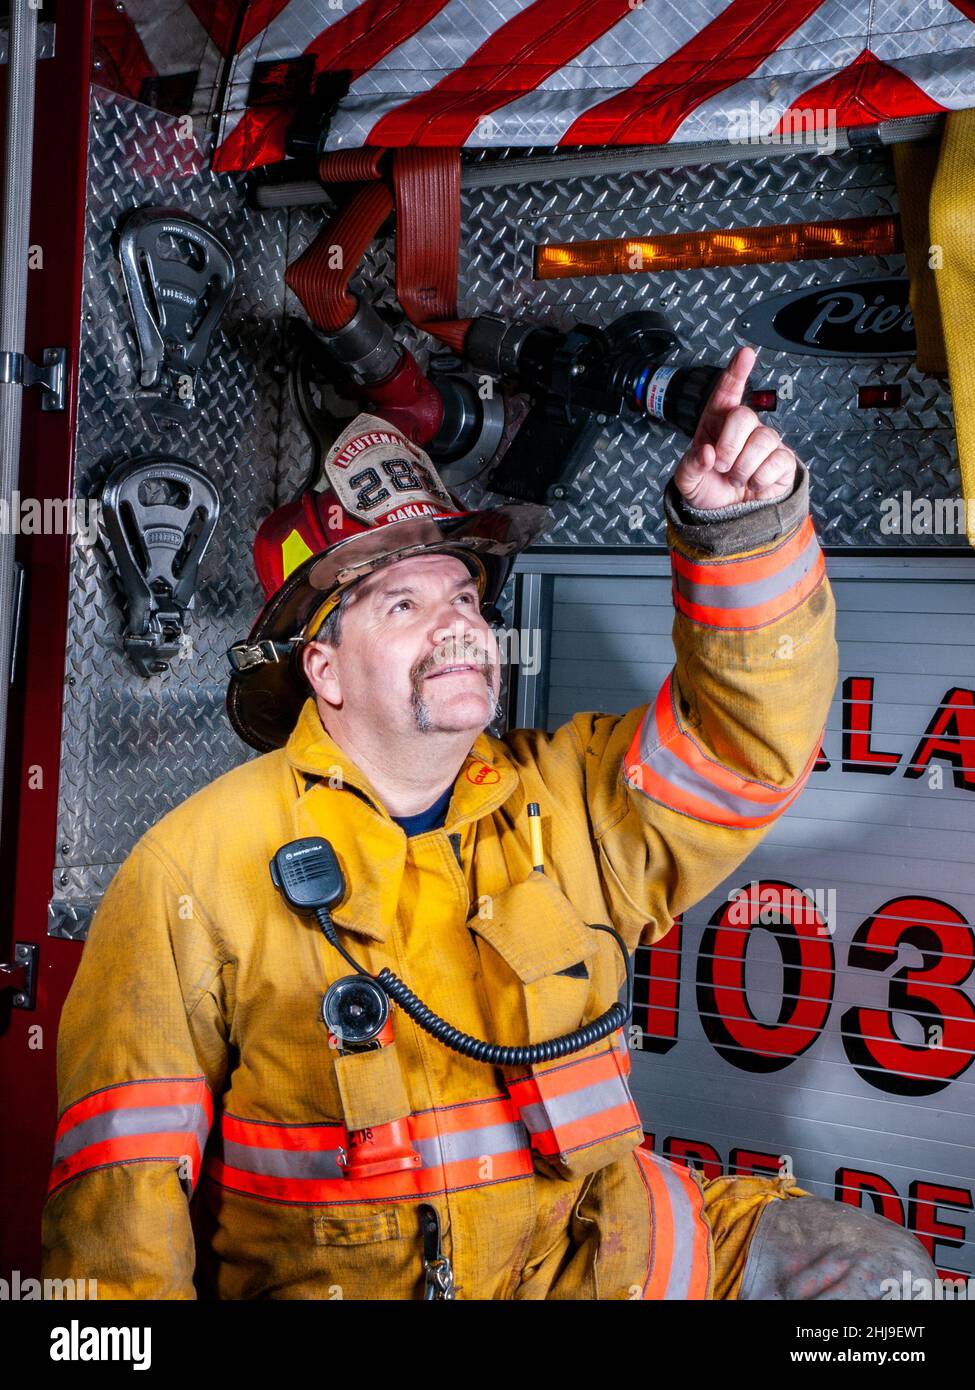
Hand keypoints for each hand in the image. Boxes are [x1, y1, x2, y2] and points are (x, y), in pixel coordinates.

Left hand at [673, 346, 797, 508]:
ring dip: (744, 466)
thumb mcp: (686, 480)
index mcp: (716, 423)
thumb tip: (706, 453)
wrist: (726, 517)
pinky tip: (753, 483)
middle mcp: (742, 429)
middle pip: (744, 416)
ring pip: (763, 439)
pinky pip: (777, 461)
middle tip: (722, 465)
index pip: (727, 391)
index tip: (746, 354)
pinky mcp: (781, 461)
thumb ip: (690, 465)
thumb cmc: (707, 488)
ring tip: (736, 478)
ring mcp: (763, 443)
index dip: (737, 372)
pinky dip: (760, 478)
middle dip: (730, 444)